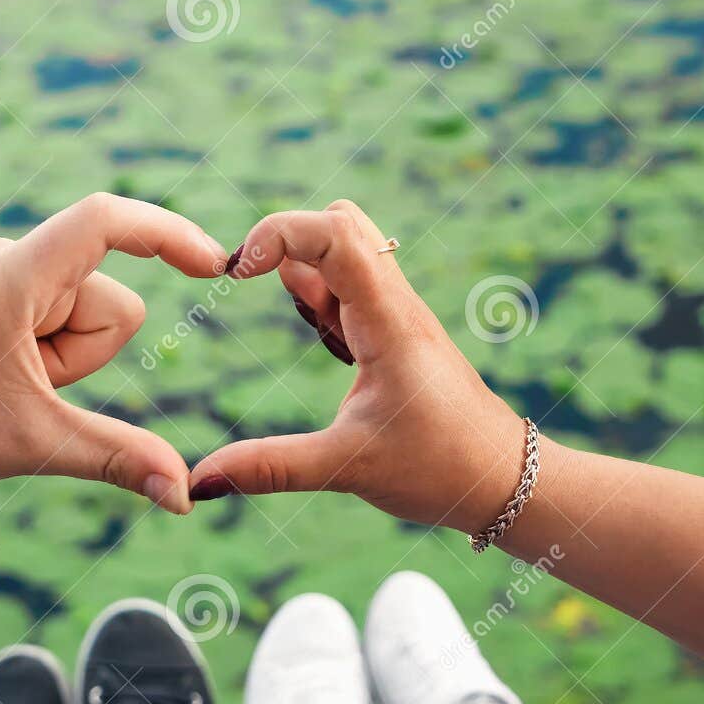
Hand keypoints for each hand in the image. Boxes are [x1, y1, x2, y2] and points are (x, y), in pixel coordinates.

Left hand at [0, 193, 227, 512]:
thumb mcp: (33, 444)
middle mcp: (10, 260)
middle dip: (87, 359)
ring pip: (86, 320)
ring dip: (64, 365)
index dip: (168, 235)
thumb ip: (118, 458)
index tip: (216, 265)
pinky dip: (47, 359)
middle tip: (22, 391)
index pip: (108, 220)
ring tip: (0, 389)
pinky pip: (55, 325)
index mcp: (16, 275)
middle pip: (111, 303)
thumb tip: (187, 495)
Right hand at [189, 199, 526, 533]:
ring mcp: (398, 316)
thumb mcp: (348, 469)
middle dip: (288, 238)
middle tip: (252, 283)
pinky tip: (315, 330)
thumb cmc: (441, 469)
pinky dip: (322, 292)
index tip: (236, 272)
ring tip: (286, 312)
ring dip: (305, 266)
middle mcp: (395, 305)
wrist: (505, 478)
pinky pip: (353, 287)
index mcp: (388, 322)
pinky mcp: (397, 334)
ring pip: (348, 251)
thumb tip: (198, 482)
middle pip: (341, 222)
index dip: (277, 232)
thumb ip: (270, 469)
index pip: (333, 232)